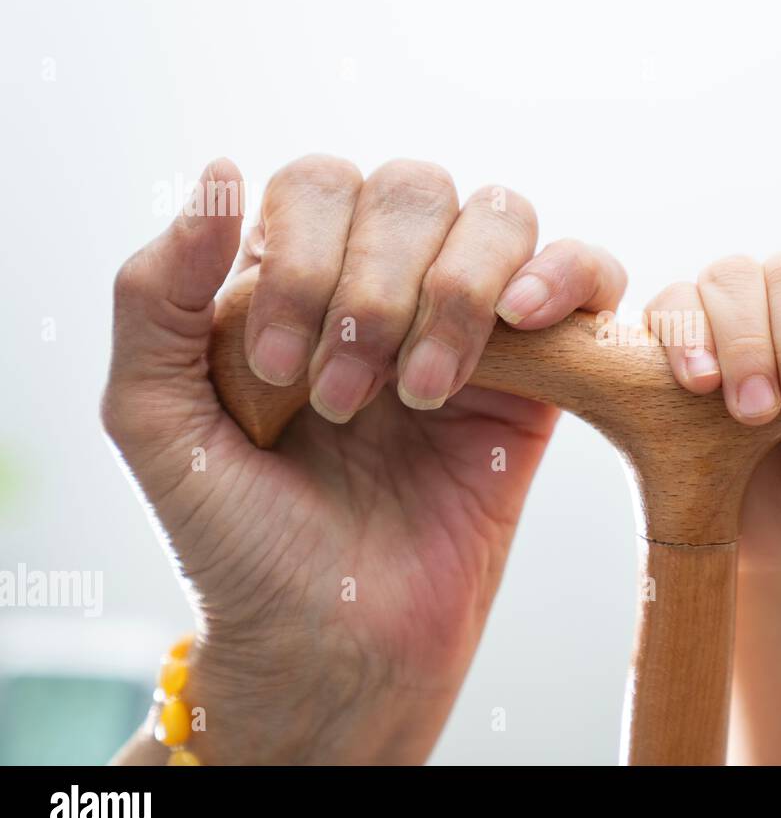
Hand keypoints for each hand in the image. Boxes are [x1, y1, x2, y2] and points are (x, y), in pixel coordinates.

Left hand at [103, 155, 624, 762]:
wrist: (335, 646)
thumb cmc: (242, 545)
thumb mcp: (156, 422)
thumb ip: (156, 296)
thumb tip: (222, 170)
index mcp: (299, 281)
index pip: (320, 184)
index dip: (303, 256)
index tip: (276, 373)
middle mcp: (389, 286)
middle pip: (413, 188)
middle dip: (375, 288)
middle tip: (342, 400)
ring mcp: (473, 326)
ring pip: (499, 216)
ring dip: (455, 293)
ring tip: (421, 396)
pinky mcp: (545, 375)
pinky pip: (588, 276)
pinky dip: (564, 275)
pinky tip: (520, 322)